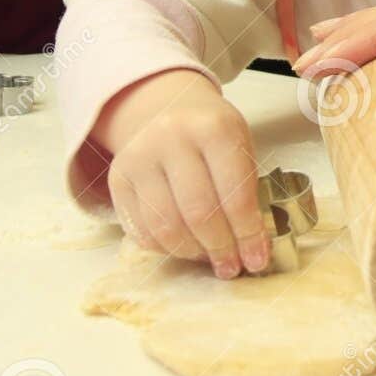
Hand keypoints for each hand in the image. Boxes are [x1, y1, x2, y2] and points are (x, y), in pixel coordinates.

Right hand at [96, 70, 269, 277]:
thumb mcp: (240, 147)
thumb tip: (253, 249)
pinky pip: (141, 230)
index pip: (234, 192)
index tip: (257, 259)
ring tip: (209, 259)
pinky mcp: (117, 179)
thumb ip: (247, 192)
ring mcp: (139, 158)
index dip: (248, 233)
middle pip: (198, 212)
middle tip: (232, 266)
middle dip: (220, 248)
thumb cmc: (213, 136)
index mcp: (214, 128)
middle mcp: (172, 138)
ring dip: (192, 253)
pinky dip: (166, 249)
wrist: (168, 109)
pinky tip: (185, 248)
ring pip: (165, 227)